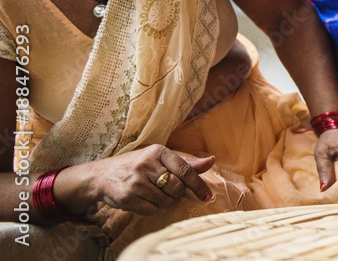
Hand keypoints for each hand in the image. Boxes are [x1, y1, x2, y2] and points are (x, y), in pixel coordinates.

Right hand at [60, 145, 214, 217]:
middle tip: (169, 190)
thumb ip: (185, 163)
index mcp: (158, 152)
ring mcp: (136, 182)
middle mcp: (147, 165)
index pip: (184, 170)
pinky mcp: (127, 197)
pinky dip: (153, 208)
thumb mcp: (159, 159)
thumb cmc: (136, 166)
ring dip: (164, 201)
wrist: (101, 176)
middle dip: (178, 193)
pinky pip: (152, 210)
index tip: (208, 196)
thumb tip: (211, 161)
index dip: (198, 184)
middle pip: (177, 187)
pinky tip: (144, 199)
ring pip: (166, 201)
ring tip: (153, 192)